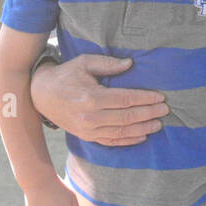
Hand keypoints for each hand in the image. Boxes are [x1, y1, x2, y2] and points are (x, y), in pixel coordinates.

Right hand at [30, 55, 169, 145]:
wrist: (41, 95)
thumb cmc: (66, 75)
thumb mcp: (84, 63)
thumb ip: (108, 64)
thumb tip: (130, 64)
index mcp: (92, 97)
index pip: (126, 100)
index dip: (145, 99)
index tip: (160, 97)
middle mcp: (91, 117)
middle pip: (127, 117)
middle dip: (149, 114)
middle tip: (165, 111)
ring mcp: (88, 130)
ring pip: (121, 132)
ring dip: (142, 129)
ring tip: (158, 124)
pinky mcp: (87, 137)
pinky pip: (111, 142)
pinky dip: (128, 141)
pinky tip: (142, 136)